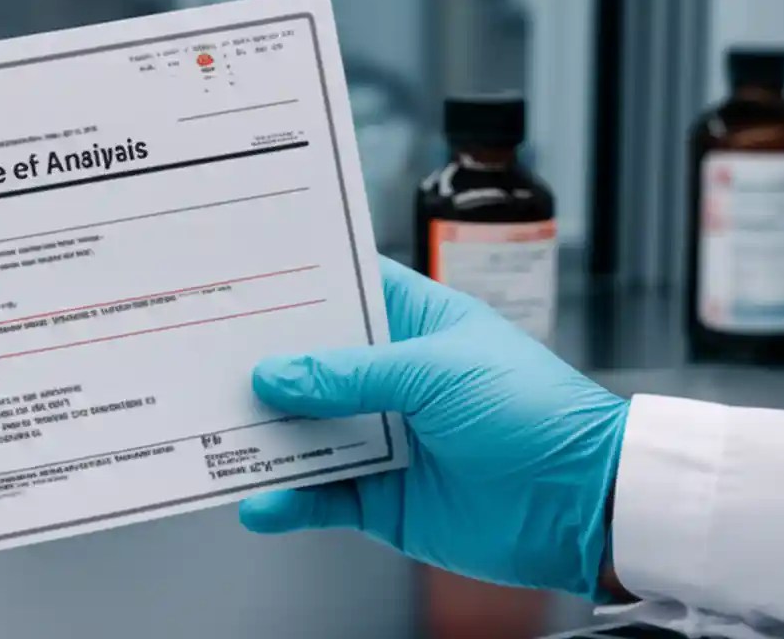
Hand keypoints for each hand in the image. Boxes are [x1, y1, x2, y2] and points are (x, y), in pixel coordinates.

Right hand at [239, 257, 626, 598]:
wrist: (583, 506)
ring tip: (214, 431)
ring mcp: (383, 438)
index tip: (239, 278)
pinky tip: (260, 502)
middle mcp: (391, 379)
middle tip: (199, 357)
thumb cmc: (534, 412)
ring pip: (304, 431)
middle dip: (260, 363)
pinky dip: (288, 501)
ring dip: (263, 434)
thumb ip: (351, 375)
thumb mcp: (439, 373)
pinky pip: (320, 496)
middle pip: (309, 364)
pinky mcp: (380, 498)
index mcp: (414, 326)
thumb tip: (274, 374)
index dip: (297, 285)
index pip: (345, 292)